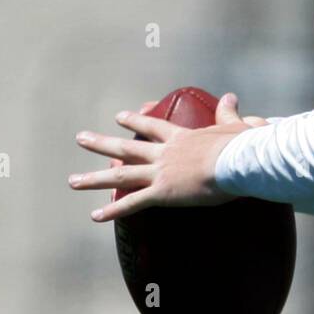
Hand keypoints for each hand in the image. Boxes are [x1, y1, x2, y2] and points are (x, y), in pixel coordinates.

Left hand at [68, 93, 268, 222]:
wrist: (237, 160)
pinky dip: (114, 210)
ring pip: (121, 175)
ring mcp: (160, 172)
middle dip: (101, 143)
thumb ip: (229, 113)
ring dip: (95, 178)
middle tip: (81, 138)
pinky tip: (95, 216)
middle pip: (127, 148)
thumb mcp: (235, 126)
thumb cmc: (240, 145)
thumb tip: (231, 97)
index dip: (135, 120)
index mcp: (182, 138)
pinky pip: (134, 203)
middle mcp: (165, 153)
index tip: (119, 116)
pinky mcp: (163, 192)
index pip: (153, 126)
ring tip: (73, 181)